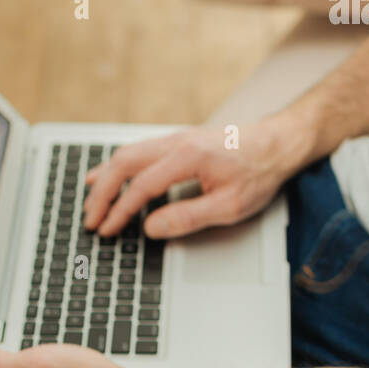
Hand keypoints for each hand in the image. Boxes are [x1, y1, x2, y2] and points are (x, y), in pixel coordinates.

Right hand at [82, 117, 305, 238]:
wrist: (278, 144)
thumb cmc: (259, 173)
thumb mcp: (230, 206)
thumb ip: (188, 217)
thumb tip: (151, 227)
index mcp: (189, 156)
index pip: (142, 186)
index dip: (121, 211)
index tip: (108, 230)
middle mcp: (177, 141)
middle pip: (124, 163)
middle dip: (102, 193)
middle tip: (91, 220)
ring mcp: (176, 138)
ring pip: (128, 153)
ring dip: (106, 178)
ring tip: (90, 202)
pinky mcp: (179, 141)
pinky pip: (139, 150)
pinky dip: (119, 166)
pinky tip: (107, 175)